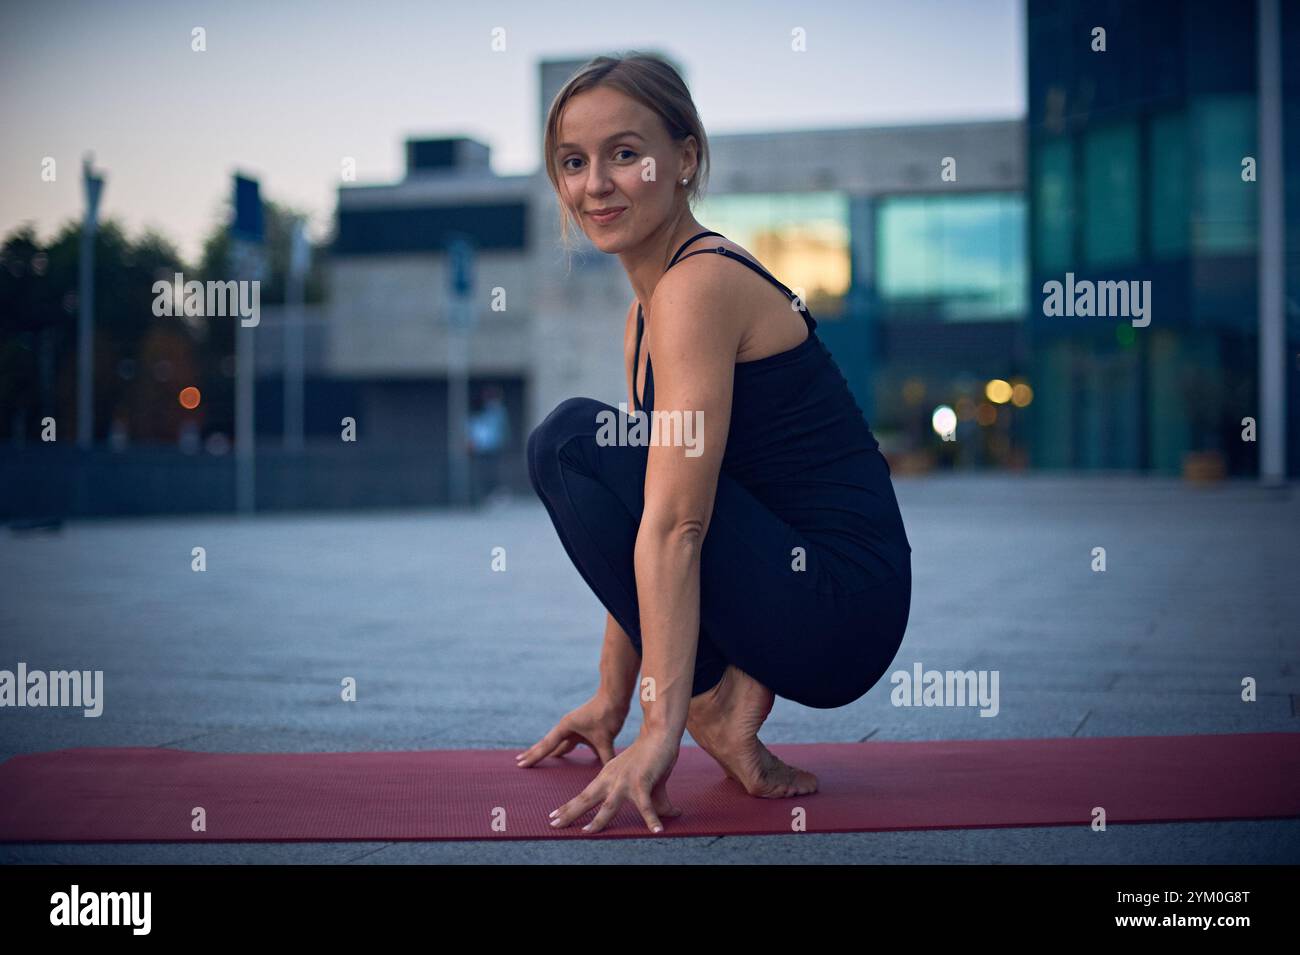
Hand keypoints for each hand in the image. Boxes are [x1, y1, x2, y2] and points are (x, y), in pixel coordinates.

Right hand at [515, 693, 627, 767]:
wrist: (615, 696)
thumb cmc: (608, 714)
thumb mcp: (606, 738)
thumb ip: (606, 757)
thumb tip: (608, 775)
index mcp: (566, 727)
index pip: (546, 745)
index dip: (533, 756)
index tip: (520, 763)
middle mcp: (566, 727)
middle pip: (547, 744)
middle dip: (534, 753)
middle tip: (519, 761)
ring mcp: (573, 728)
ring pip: (557, 743)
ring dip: (548, 752)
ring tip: (535, 759)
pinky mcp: (582, 729)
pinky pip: (569, 743)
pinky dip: (563, 751)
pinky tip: (561, 756)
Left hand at [548, 728, 683, 833]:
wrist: (660, 734)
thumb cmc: (652, 757)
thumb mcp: (649, 783)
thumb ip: (656, 803)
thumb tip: (673, 814)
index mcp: (606, 777)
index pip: (584, 795)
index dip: (569, 806)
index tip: (554, 816)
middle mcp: (611, 779)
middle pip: (586, 799)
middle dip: (569, 813)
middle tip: (553, 824)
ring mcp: (625, 780)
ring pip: (608, 806)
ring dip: (597, 821)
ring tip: (587, 833)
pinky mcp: (642, 781)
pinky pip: (646, 805)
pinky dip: (651, 818)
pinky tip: (656, 831)